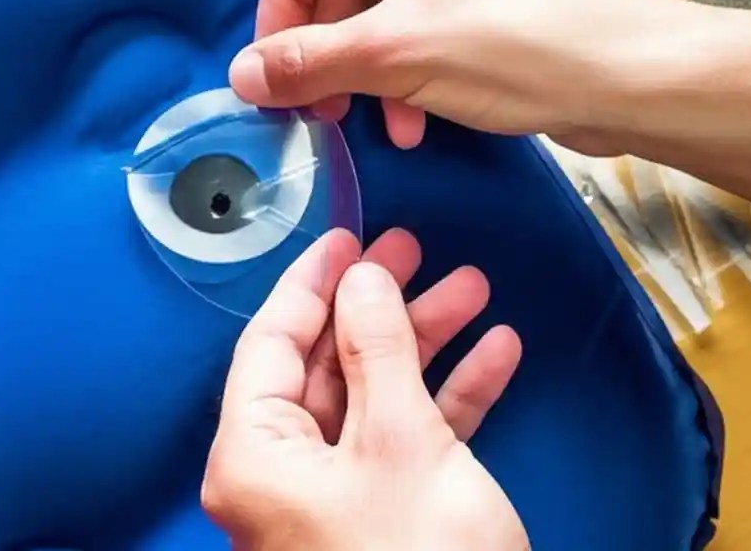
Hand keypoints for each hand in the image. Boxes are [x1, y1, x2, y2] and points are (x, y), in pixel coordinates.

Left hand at [201, 229, 526, 550]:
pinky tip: (495, 354)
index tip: (346, 235)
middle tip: (417, 249)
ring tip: (473, 289)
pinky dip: (450, 398)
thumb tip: (361, 277)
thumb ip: (376, 348)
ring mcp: (334, 498)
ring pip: (373, 398)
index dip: (310, 284)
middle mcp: (282, 475)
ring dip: (425, 345)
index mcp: (255, 456)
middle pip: (325, 366)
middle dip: (379, 308)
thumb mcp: (400, 439)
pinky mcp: (385, 515)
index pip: (269, 344)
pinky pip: (408, 440)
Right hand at [228, 0, 667, 152]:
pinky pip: (418, 14)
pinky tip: (409, 120)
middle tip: (313, 102)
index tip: (271, 62)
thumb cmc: (522, 44)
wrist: (634, 81)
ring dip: (363, 66)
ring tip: (363, 119)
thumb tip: (240, 78)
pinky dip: (402, 65)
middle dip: (327, 43)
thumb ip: (307, 62)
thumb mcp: (395, 53)